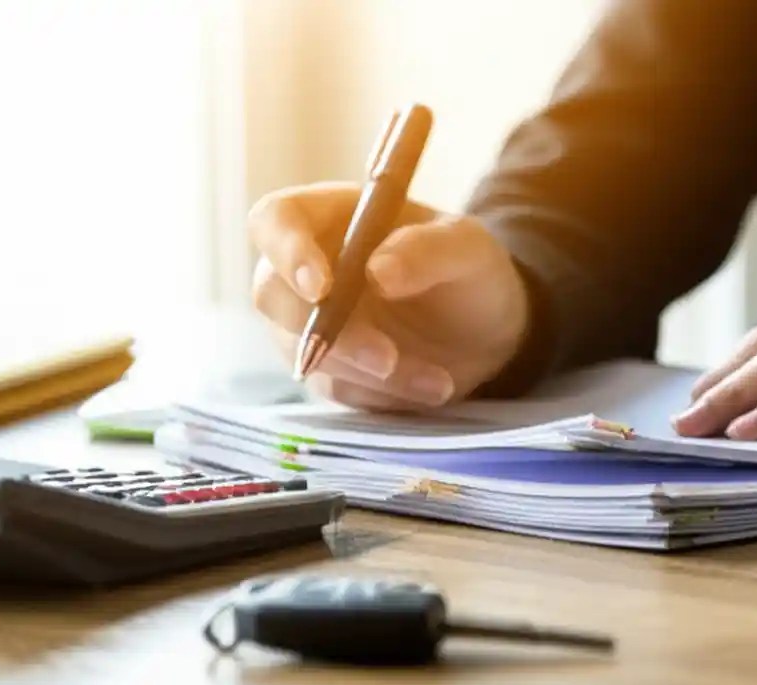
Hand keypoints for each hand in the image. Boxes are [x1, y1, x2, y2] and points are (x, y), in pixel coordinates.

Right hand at [248, 181, 532, 410]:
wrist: (485, 332)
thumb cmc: (468, 271)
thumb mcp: (468, 249)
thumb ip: (428, 250)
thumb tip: (377, 271)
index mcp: (329, 217)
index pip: (275, 220)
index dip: (285, 250)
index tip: (321, 287)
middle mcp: (306, 269)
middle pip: (271, 295)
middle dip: (327, 333)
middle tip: (385, 357)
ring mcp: (309, 323)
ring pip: (305, 353)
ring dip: (368, 373)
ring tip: (438, 379)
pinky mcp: (327, 369)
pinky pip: (335, 387)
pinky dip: (383, 394)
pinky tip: (431, 386)